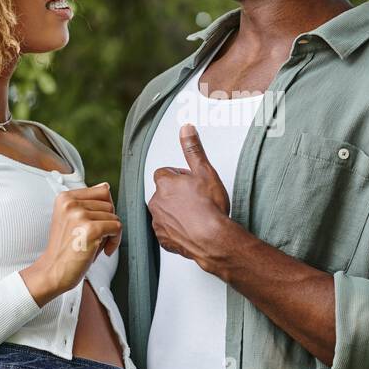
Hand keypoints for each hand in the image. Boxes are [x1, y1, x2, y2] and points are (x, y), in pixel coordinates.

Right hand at [20, 182, 120, 306]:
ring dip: (110, 234)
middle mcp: (70, 203)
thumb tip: (106, 186)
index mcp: (64, 198)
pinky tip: (103, 251)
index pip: (102, 191)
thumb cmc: (65, 249)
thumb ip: (87, 202)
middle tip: (95, 239)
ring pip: (114, 216)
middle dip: (108, 222)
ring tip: (95, 245)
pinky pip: (117, 228)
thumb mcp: (71, 219)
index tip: (97, 225)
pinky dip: (115, 241)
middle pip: (109, 204)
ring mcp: (80, 215)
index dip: (104, 210)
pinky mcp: (91, 229)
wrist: (53, 271)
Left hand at [148, 124, 230, 267]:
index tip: (192, 182)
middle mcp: (156, 202)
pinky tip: (192, 229)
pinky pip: (167, 230)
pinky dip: (177, 229)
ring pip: (165, 211)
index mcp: (164, 183)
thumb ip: (193, 148)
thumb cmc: (209, 207)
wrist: (213, 239)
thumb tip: (186, 129)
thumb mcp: (204, 171)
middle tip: (196, 199)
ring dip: (176, 211)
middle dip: (177, 194)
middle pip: (164, 192)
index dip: (179, 176)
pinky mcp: (163, 239)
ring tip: (196, 215)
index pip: (165, 173)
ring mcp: (158, 222)